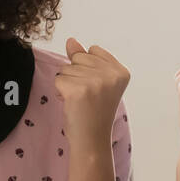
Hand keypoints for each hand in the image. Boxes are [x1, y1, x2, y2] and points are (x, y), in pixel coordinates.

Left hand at [54, 37, 129, 151]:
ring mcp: (96, 82)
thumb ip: (84, 59)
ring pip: (66, 69)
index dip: (88, 68)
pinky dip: (60, 92)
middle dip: (76, 75)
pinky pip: (58, 80)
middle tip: (87, 95)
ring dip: (67, 84)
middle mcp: (111, 75)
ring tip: (80, 101)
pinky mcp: (78, 90)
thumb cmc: (94, 112)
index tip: (96, 88)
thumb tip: (71, 41)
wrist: (92, 140)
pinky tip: (72, 104)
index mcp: (121, 71)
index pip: (93, 51)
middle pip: (78, 58)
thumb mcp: (96, 81)